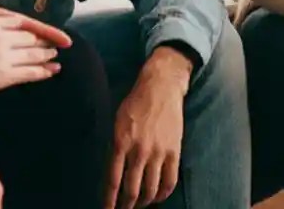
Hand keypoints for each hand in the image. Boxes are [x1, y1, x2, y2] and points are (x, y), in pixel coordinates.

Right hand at [0, 14, 68, 100]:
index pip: (17, 22)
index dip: (31, 27)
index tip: (39, 30)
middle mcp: (0, 36)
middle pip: (29, 37)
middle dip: (43, 40)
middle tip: (54, 44)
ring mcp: (3, 56)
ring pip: (33, 54)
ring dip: (46, 55)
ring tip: (56, 57)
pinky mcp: (3, 76)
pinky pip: (29, 73)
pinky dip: (42, 72)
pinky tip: (50, 72)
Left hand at [104, 49, 190, 207]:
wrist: (160, 87)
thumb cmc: (134, 103)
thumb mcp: (116, 122)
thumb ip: (114, 146)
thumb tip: (112, 171)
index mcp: (120, 142)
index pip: (113, 180)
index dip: (109, 200)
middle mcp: (139, 150)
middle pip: (132, 190)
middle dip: (126, 206)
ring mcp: (158, 152)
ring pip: (151, 189)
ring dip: (143, 202)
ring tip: (138, 205)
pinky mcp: (174, 152)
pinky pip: (170, 181)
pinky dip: (162, 194)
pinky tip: (156, 197)